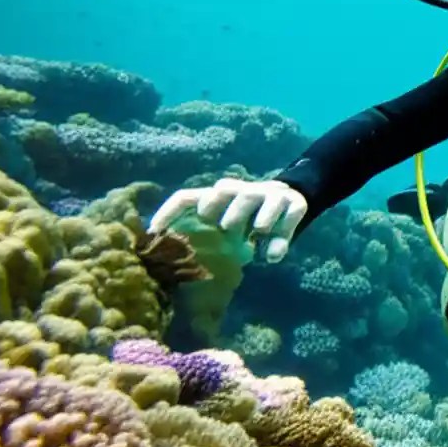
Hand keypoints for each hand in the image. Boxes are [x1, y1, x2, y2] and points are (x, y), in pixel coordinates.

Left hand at [147, 178, 306, 262]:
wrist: (293, 198)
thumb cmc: (248, 219)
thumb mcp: (228, 228)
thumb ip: (207, 239)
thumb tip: (180, 257)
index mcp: (218, 197)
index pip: (188, 197)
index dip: (170, 211)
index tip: (155, 231)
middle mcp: (240, 190)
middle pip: (222, 189)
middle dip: (215, 206)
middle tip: (218, 228)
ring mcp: (267, 194)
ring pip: (251, 195)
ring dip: (245, 214)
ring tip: (248, 238)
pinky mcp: (293, 204)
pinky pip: (286, 214)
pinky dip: (280, 236)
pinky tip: (272, 257)